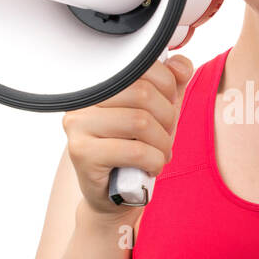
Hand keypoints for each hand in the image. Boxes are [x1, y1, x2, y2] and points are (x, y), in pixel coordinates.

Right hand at [62, 55, 193, 220]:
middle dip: (167, 117)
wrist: (114, 194)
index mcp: (100, 81)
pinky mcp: (81, 152)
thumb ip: (173, 83)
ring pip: (140, 122)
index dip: (168, 85)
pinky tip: (150, 167)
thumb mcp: (160, 112)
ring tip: (160, 154)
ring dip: (162, 143)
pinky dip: (154, 161)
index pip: (141, 64)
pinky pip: (135, 151)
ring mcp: (77, 124)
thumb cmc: (135, 148)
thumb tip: (180, 64)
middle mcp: (83, 98)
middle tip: (166, 136)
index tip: (168, 106)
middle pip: (142, 92)